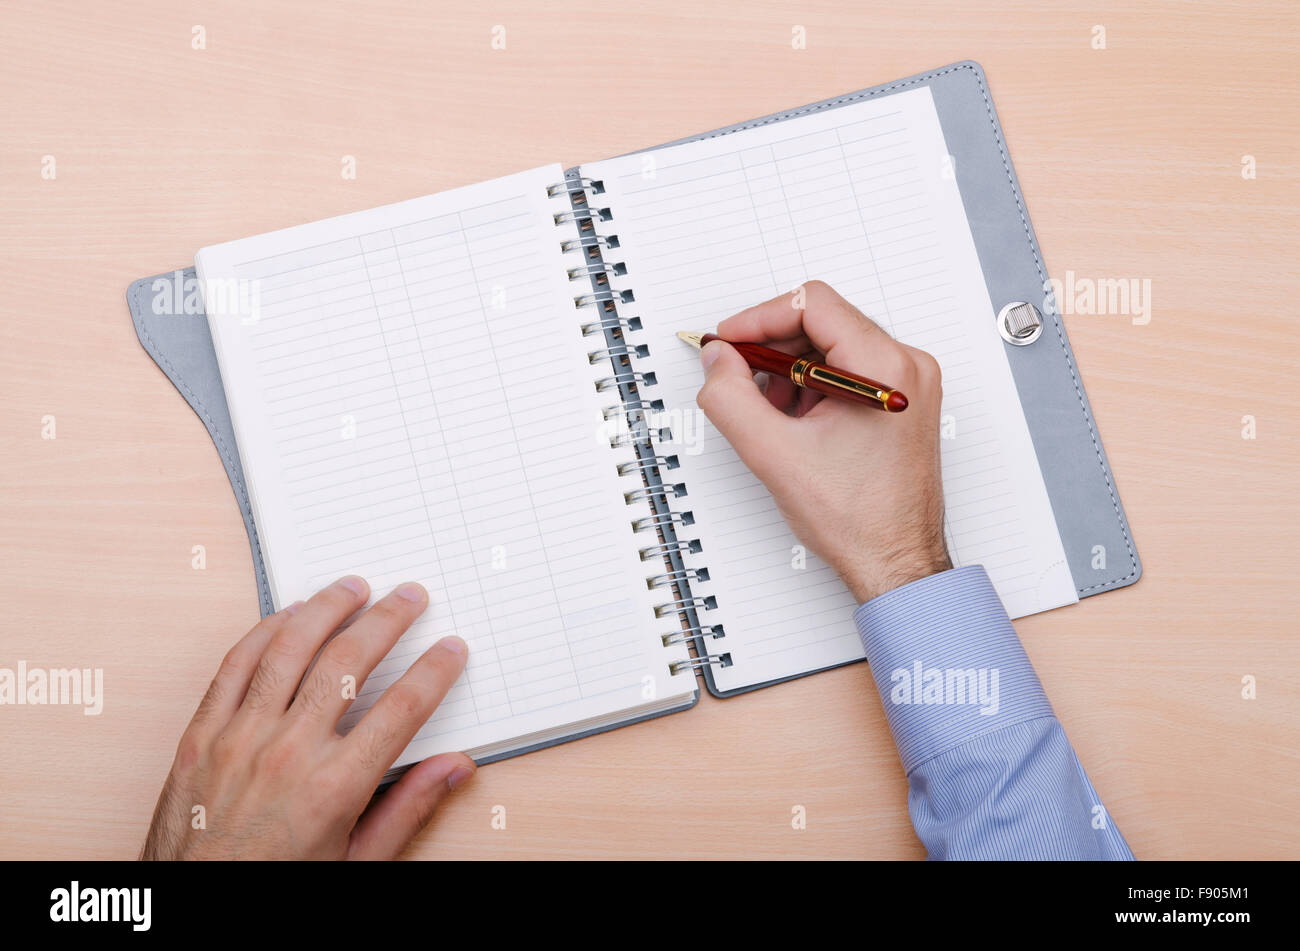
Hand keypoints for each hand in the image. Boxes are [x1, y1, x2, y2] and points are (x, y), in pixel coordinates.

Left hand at [141, 577, 475, 859]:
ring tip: (352, 586)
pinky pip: (234, 666)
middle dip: (389, 620)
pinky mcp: (200, 735)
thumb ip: (407, 810)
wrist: (191, 915)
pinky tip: (287, 616)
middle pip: (350, 662)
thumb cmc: (275, 890)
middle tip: (411, 597)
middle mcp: (287, 753)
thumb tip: (454, 768)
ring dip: (326, 608)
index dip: (434, 670)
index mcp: (334, 788)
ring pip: (290, 649)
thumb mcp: (355, 865)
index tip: (451, 648)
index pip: (402, 708)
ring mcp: (238, 738)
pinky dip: (263, 632)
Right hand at [695, 280, 951, 602]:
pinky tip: (796, 424)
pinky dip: (812, 389)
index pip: (813, 304)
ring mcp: (908, 385)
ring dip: (790, 373)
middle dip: (773, 351)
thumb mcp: (773, 454)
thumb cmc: (858, 520)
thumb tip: (716, 359)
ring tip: (773, 415)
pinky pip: (847, 372)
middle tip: (739, 379)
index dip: (759, 318)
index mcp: (885, 367)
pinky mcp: (900, 402)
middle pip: (822, 323)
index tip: (729, 342)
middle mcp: (906, 367)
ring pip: (832, 348)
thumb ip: (730, 396)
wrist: (895, 562)